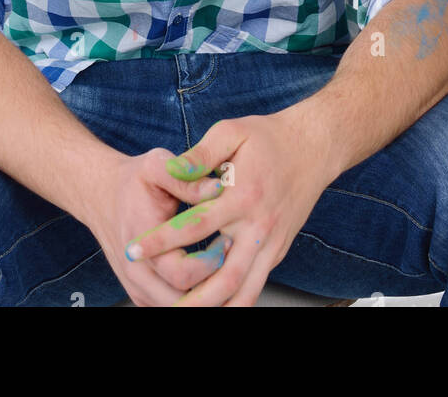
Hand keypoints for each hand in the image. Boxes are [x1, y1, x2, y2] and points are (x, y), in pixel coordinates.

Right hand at [84, 146, 232, 306]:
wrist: (102, 196)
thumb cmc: (134, 181)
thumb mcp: (157, 165)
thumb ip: (187, 179)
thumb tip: (218, 188)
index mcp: (142, 241)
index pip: (181, 274)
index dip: (211, 263)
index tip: (227, 240)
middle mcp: (136, 271)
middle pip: (182, 301)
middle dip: (213, 285)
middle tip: (230, 258)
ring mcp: (137, 287)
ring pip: (177, 308)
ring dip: (204, 296)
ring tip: (223, 267)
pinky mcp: (141, 295)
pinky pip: (171, 308)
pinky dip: (192, 300)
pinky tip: (209, 279)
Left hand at [122, 110, 332, 306]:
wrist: (314, 147)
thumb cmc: (268, 138)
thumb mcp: (232, 132)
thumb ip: (201, 153)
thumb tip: (173, 170)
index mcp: (242, 195)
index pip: (196, 225)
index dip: (162, 239)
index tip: (133, 248)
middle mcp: (258, 225)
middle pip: (224, 275)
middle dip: (191, 296)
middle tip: (164, 305)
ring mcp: (272, 242)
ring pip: (245, 289)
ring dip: (217, 308)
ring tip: (187, 315)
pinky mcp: (278, 250)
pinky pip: (257, 284)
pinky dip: (237, 301)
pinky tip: (217, 306)